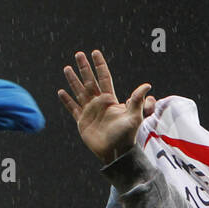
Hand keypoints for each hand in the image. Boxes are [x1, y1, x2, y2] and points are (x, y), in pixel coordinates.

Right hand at [58, 50, 151, 165]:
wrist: (116, 152)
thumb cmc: (127, 136)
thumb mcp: (134, 117)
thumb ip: (138, 101)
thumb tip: (147, 85)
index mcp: (110, 99)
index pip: (104, 78)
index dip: (99, 65)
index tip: (95, 53)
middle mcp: (99, 103)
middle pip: (90, 81)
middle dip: (84, 68)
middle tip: (79, 54)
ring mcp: (90, 112)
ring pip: (79, 92)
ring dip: (73, 80)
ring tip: (67, 68)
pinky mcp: (82, 122)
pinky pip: (73, 109)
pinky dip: (66, 101)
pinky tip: (61, 92)